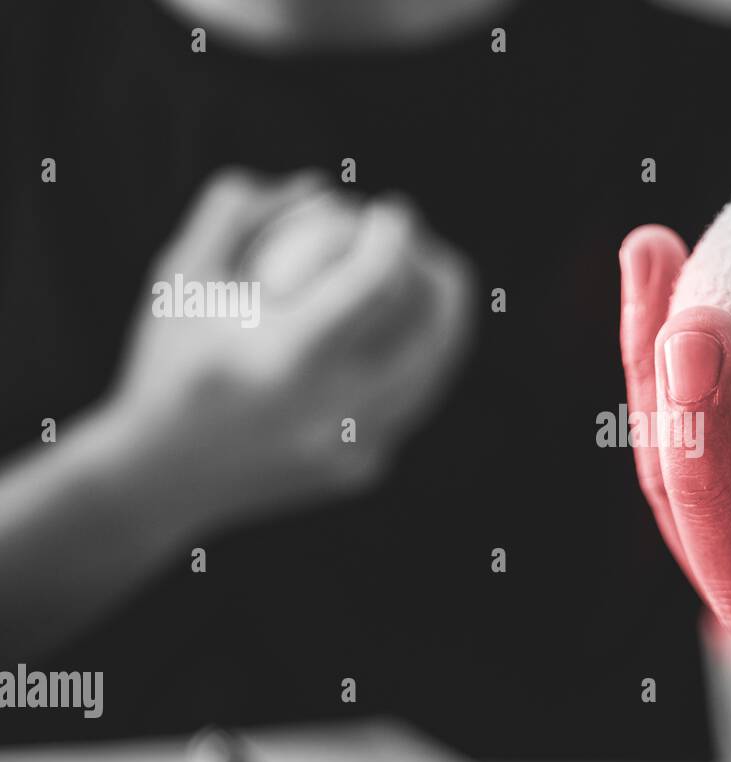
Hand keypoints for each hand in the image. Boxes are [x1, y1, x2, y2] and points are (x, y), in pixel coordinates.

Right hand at [111, 167, 473, 530]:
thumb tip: (321, 184)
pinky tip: (403, 333)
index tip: (391, 209)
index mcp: (288, 357)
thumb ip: (239, 211)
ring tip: (425, 283)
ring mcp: (354, 448)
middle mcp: (332, 410)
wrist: (158, 478)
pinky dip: (412, 364)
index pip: (376, 282)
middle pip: (431, 331)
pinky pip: (409, 404)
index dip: (396, 237)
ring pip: (432, 373)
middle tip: (423, 246)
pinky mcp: (362, 471)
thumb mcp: (180, 274)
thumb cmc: (167, 361)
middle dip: (441, 278)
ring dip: (439, 322)